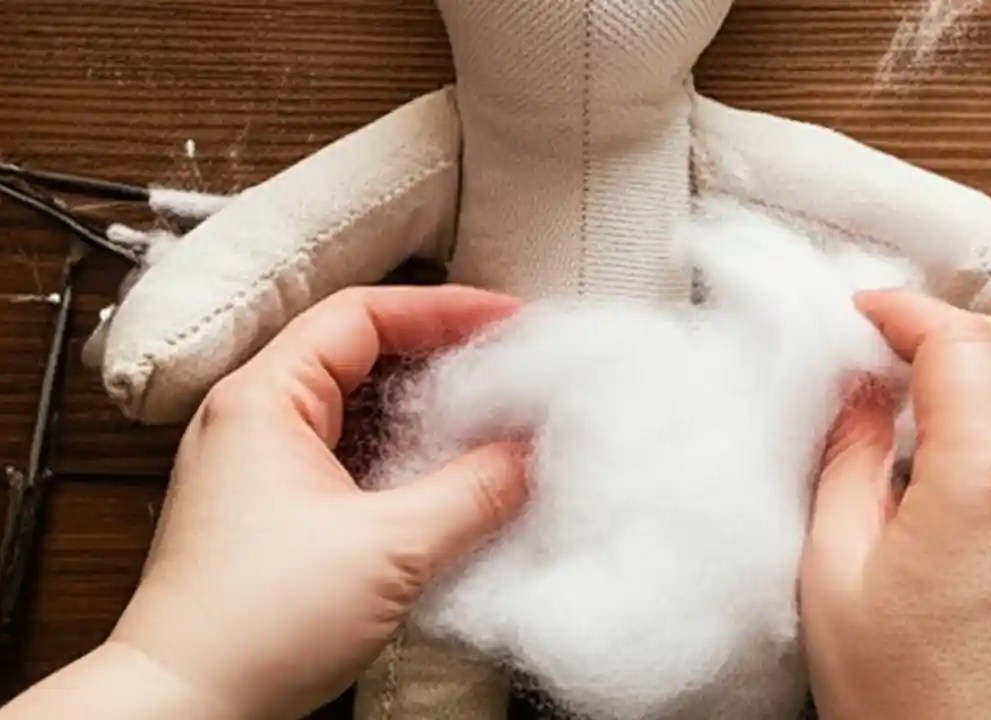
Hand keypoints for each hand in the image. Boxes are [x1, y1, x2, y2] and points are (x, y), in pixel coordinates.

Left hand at [4, 286, 526, 719]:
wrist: (184, 707)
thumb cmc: (250, 628)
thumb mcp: (388, 549)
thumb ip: (472, 491)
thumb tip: (526, 455)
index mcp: (264, 399)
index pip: (364, 315)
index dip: (444, 308)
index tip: (507, 321)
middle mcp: (254, 418)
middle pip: (360, 351)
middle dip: (440, 353)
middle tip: (507, 363)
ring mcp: (259, 463)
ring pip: (356, 404)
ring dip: (423, 405)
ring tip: (488, 415)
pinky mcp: (272, 506)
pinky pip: (348, 451)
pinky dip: (400, 450)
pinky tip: (445, 472)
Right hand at [801, 291, 990, 719]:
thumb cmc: (899, 698)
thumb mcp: (834, 568)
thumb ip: (847, 459)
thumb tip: (861, 396)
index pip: (960, 343)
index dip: (906, 312)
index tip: (868, 312)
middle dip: (951, 328)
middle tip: (891, 342)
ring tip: (928, 392)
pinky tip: (975, 450)